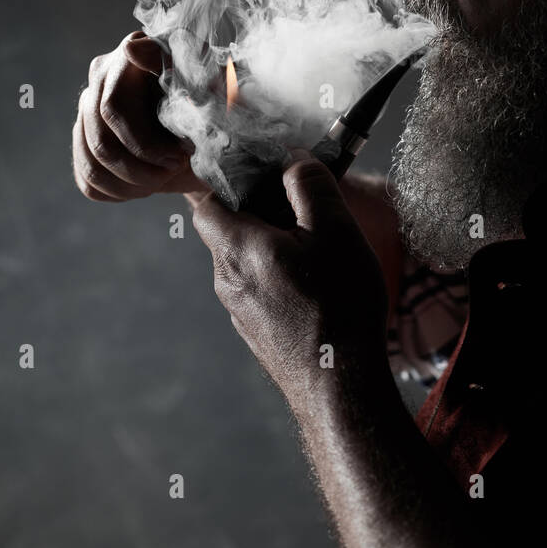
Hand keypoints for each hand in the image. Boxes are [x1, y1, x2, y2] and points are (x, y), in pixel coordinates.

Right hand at [73, 31, 202, 201]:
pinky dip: (120, 192)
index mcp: (133, 53)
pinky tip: (147, 183)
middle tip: (177, 166)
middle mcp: (103, 75)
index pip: (115, 109)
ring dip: (133, 182)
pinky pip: (87, 179)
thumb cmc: (220, 102)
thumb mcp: (218, 89)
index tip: (180, 156)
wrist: (215, 128)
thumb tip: (131, 49)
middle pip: (101, 140)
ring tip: (165, 176)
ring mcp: (89, 106)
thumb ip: (183, 70)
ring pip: (93, 163)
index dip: (146, 144)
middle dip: (142, 167)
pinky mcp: (85, 137)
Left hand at [188, 156, 390, 412]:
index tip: (260, 173)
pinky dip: (280, 277)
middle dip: (262, 212)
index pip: (205, 200)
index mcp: (236, 248)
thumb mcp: (335, 229)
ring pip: (246, 261)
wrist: (341, 386)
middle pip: (229, 229)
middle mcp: (227, 280)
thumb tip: (294, 161)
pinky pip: (260, 289)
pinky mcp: (258, 333)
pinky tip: (319, 287)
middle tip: (306, 210)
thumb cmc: (338, 304)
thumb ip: (310, 185)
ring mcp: (240, 312)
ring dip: (275, 246)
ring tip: (320, 251)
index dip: (227, 180)